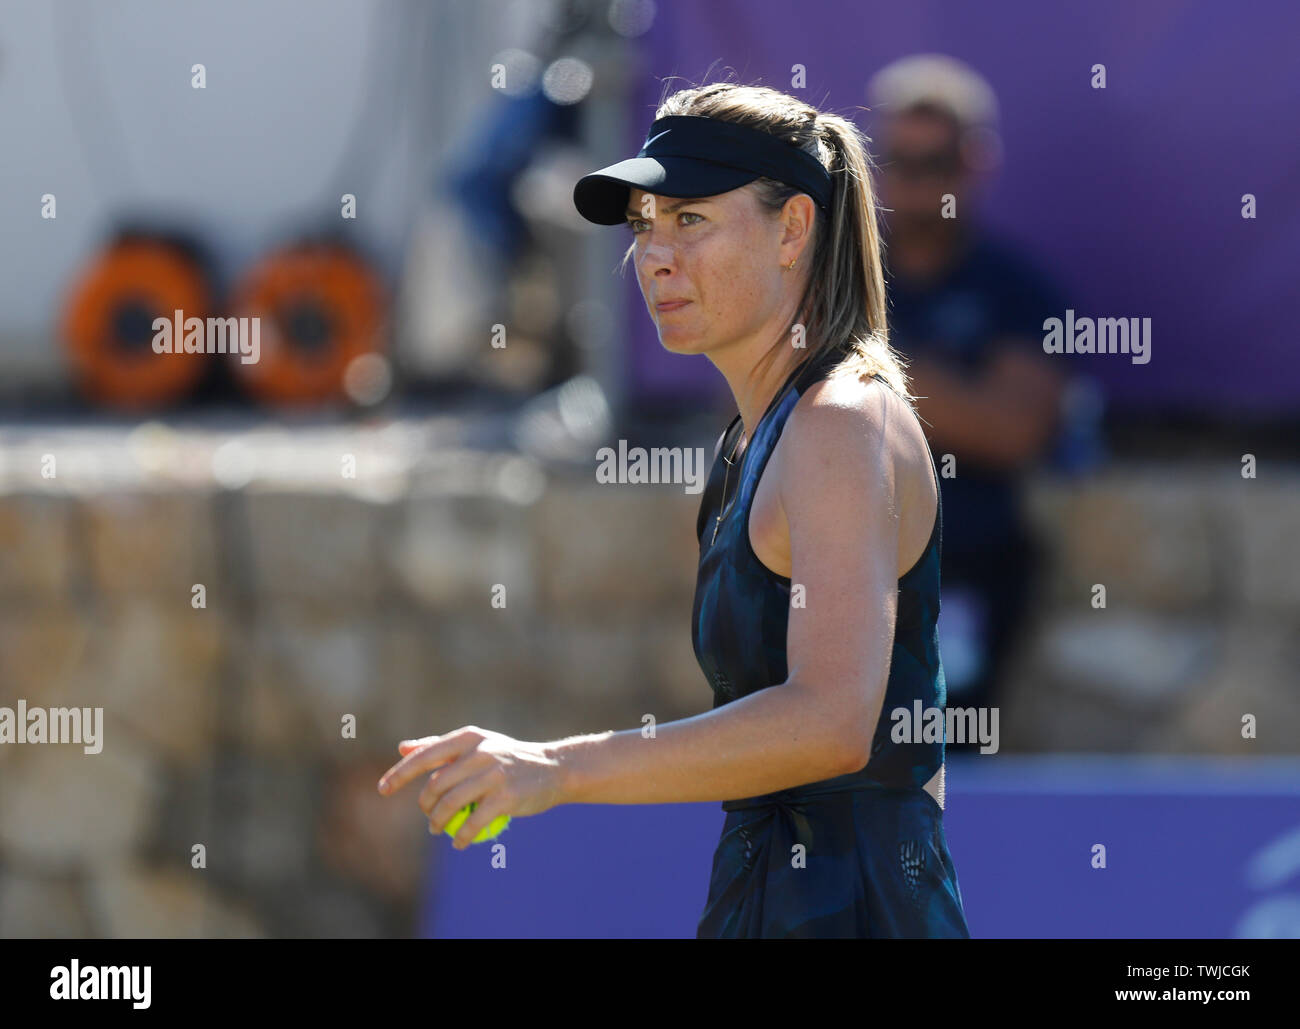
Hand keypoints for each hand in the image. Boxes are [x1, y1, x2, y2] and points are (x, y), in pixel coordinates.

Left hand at [376, 726, 563, 848]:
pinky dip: (460, 836)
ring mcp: (493, 774)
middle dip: (425, 806)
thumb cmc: (508, 757)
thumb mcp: (476, 744)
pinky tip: (458, 843)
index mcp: (468, 737)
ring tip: (437, 830)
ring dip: (438, 823)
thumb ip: (439, 746)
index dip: (400, 774)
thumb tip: (402, 748)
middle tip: (428, 817)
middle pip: (435, 785)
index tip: (382, 790)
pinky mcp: (505, 796)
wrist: (553, 768)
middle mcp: (479, 752)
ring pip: (450, 804)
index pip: (424, 756)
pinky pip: (472, 822)